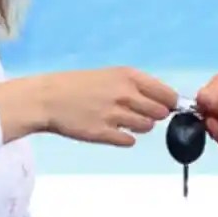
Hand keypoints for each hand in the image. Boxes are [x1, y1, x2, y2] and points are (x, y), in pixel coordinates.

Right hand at [0, 67, 177, 145]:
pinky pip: (129, 141)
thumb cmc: (80, 86)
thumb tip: (166, 101)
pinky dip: (125, 138)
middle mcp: (124, 94)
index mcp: (128, 76)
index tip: (164, 106)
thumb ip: (137, 86)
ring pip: (146, 127)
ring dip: (138, 126)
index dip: (168, 103)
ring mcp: (114, 114)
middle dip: (153, 115)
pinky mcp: (103, 133)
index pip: (167, 94)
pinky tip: (111, 130)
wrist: (48, 98)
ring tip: (120, 120)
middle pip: (160, 113)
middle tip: (136, 113)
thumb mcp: (111, 75)